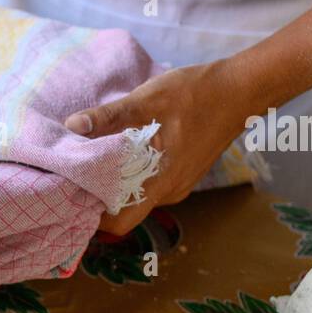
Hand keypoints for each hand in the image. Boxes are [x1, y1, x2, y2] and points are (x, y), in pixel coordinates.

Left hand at [66, 61, 252, 234]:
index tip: (71, 196)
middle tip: (75, 175)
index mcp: (160, 184)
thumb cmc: (195, 95)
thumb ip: (108, 117)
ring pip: (139, 196)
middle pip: (126, 210)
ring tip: (93, 161)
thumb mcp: (145, 100)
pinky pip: (152, 184)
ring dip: (117, 183)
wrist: (240, 89)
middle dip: (99, 197)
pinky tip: (122, 152)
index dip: (93, 217)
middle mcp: (170, 192)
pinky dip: (134, 175)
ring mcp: (179, 184)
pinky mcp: (184, 173)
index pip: (119, 223)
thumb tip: (71, 125)